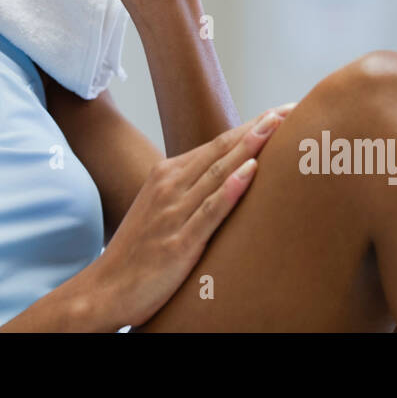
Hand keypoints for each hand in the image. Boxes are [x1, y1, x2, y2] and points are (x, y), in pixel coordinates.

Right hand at [83, 106, 288, 329]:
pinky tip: (250, 172)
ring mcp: (174, 213)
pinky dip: (230, 189)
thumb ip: (188, 190)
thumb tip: (224, 177)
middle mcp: (169, 186)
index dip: (250, 127)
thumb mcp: (160, 209)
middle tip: (290, 108)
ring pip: (218, 173)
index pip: (216, 145)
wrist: (106, 289)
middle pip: (221, 150)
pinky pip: (210, 212)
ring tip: (276, 126)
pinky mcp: (179, 243)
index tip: (280, 111)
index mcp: (166, 175)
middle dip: (258, 128)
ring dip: (249, 148)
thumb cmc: (138, 251)